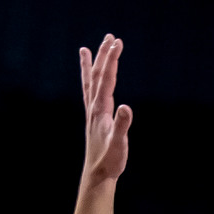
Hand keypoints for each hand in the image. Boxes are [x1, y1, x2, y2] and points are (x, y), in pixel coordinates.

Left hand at [79, 34, 131, 186]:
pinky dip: (89, 82)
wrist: (97, 175)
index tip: (118, 42)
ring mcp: (91, 113)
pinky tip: (91, 78)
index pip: (107, 79)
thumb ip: (122, 126)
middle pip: (98, 76)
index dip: (112, 60)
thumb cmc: (110, 161)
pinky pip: (89, 94)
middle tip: (110, 37)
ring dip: (91, 65)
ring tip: (86, 49)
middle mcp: (93, 108)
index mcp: (100, 110)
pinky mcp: (93, 119)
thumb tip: (126, 108)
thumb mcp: (119, 144)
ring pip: (90, 83)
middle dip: (104, 55)